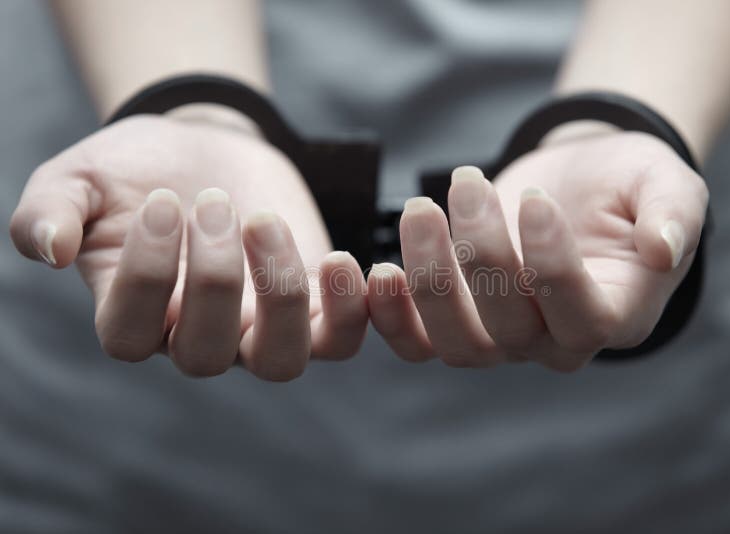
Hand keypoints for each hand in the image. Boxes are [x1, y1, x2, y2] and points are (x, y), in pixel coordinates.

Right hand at [10, 112, 367, 380]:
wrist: (204, 147)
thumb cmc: (136, 171)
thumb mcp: (79, 179)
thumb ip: (50, 210)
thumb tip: (48, 249)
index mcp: (131, 315)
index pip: (128, 336)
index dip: (144, 277)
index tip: (160, 202)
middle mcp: (195, 335)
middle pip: (206, 356)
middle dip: (212, 276)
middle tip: (213, 201)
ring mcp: (259, 326)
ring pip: (280, 361)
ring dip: (280, 296)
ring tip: (263, 219)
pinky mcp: (314, 305)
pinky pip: (341, 339)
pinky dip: (350, 310)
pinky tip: (340, 257)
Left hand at [367, 131, 708, 370]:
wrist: (576, 181)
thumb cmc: (625, 184)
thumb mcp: (665, 183)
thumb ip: (674, 213)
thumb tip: (665, 248)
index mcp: (617, 315)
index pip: (582, 316)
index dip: (552, 265)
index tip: (534, 199)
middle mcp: (557, 342)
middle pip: (511, 329)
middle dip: (482, 254)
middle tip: (467, 180)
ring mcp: (503, 339)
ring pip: (459, 343)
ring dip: (431, 280)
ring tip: (419, 210)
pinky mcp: (459, 321)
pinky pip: (418, 344)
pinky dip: (392, 318)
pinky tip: (377, 272)